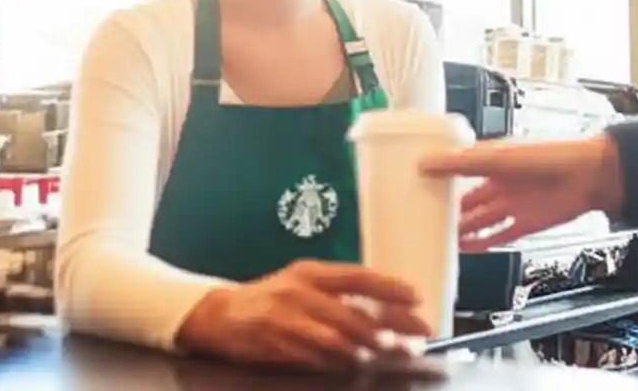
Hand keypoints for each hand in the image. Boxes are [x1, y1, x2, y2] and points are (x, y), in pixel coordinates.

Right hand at [176, 259, 431, 371]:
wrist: (220, 313)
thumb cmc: (273, 297)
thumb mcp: (304, 282)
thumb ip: (340, 293)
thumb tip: (388, 310)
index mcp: (312, 272)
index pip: (359, 277)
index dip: (390, 287)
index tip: (418, 297)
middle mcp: (300, 292)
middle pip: (353, 315)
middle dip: (387, 331)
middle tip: (413, 342)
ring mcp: (286, 319)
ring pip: (336, 340)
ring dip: (365, 351)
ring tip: (386, 354)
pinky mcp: (274, 343)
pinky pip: (314, 358)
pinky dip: (336, 363)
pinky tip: (350, 364)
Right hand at [419, 134, 624, 251]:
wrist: (588, 176)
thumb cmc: (547, 158)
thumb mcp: (497, 158)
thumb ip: (461, 163)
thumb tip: (424, 162)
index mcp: (492, 160)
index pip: (458, 169)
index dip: (439, 177)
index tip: (415, 184)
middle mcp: (500, 182)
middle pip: (468, 199)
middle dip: (448, 209)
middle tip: (421, 219)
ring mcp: (513, 204)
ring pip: (481, 220)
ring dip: (462, 230)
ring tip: (439, 238)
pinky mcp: (526, 224)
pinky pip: (500, 236)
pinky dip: (484, 243)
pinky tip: (467, 249)